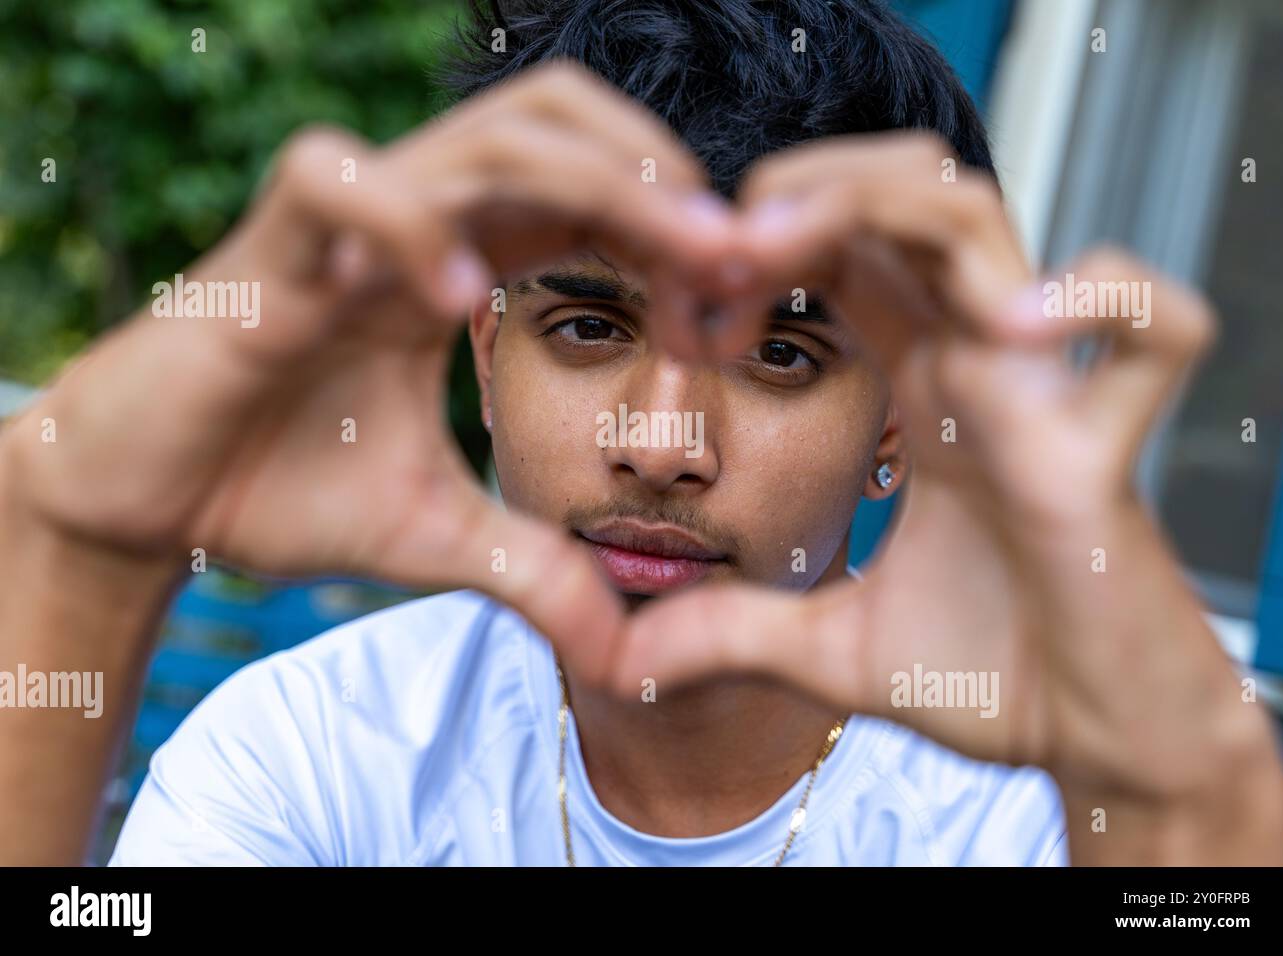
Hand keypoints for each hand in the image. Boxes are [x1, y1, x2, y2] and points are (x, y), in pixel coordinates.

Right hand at [0, 60, 738, 652]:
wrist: (140, 498)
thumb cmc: (276, 490)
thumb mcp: (437, 536)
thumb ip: (532, 570)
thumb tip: (626, 652)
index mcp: (457, 267)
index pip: (585, 200)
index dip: (674, 233)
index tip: (743, 303)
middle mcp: (412, 226)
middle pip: (558, 128)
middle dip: (663, 180)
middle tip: (743, 257)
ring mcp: (341, 228)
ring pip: (478, 134)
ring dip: (590, 181)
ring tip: (676, 254)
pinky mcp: (262, 250)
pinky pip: (337, 181)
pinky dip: (412, 229)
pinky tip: (466, 307)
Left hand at [605, 133, 1282, 860]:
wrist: (1097, 751)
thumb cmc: (991, 680)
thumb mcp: (830, 649)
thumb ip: (735, 633)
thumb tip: (628, 661)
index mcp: (922, 389)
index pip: (845, 254)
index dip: (757, 250)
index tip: (688, 314)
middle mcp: (977, 367)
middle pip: (899, 197)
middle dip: (795, 193)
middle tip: (713, 259)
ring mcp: (1039, 397)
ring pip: (975, 221)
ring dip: (868, 201)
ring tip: (776, 248)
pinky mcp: (1101, 455)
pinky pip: (1158, 332)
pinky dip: (1103, 299)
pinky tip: (1013, 331)